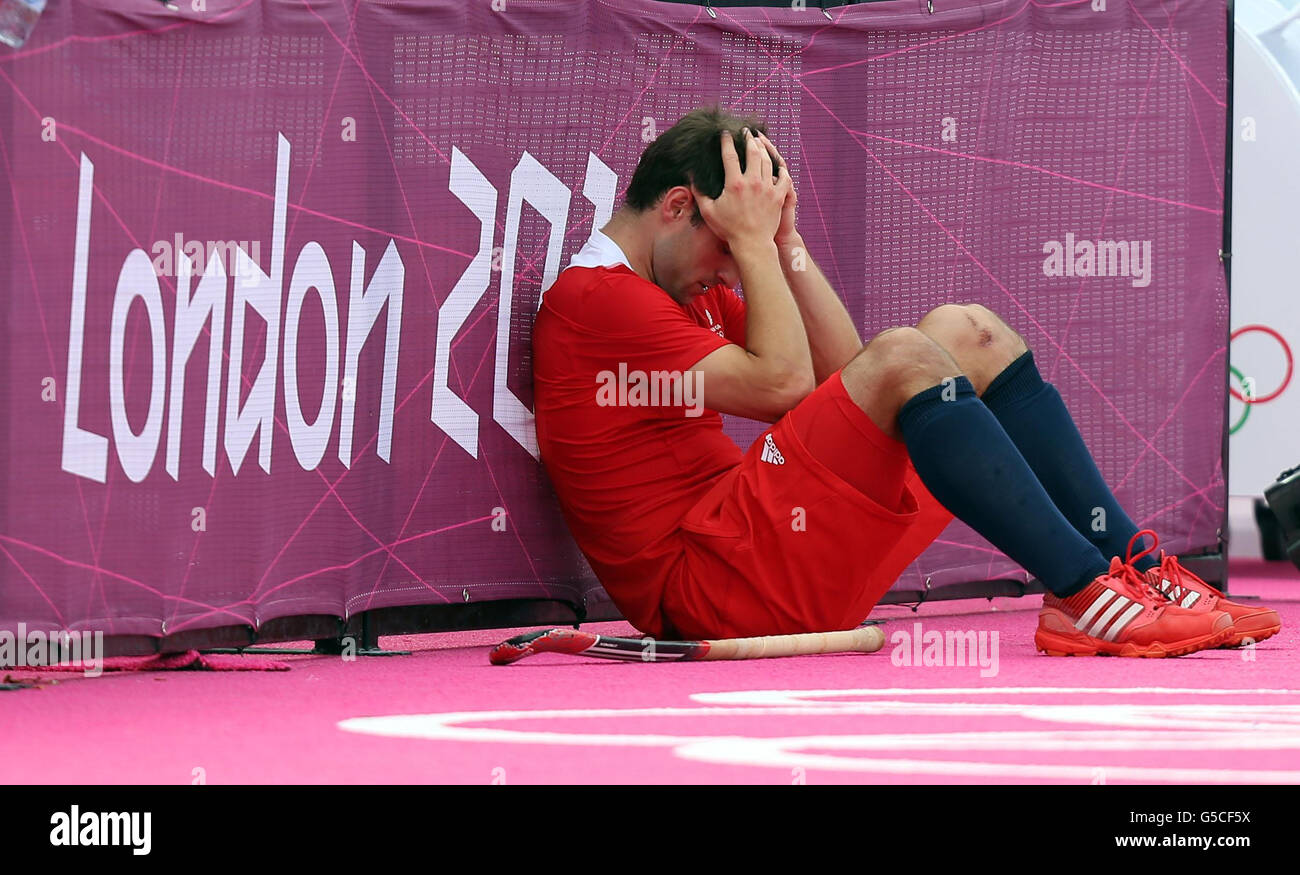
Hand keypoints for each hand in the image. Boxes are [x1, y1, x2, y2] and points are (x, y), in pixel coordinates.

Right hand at [691, 127, 790, 250]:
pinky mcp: (778, 196)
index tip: (725, 133)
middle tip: (746, 132)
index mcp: (734, 183)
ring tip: (759, 142)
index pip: (729, 155)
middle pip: (752, 152)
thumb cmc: (728, 229)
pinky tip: (778, 164)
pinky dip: (781, 169)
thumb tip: (690, 176)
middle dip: (749, 138)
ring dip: (763, 148)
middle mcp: (752, 182)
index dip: (726, 141)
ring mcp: (767, 188)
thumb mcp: (708, 211)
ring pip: (767, 161)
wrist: (752, 244)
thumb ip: (698, 192)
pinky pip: (784, 177)